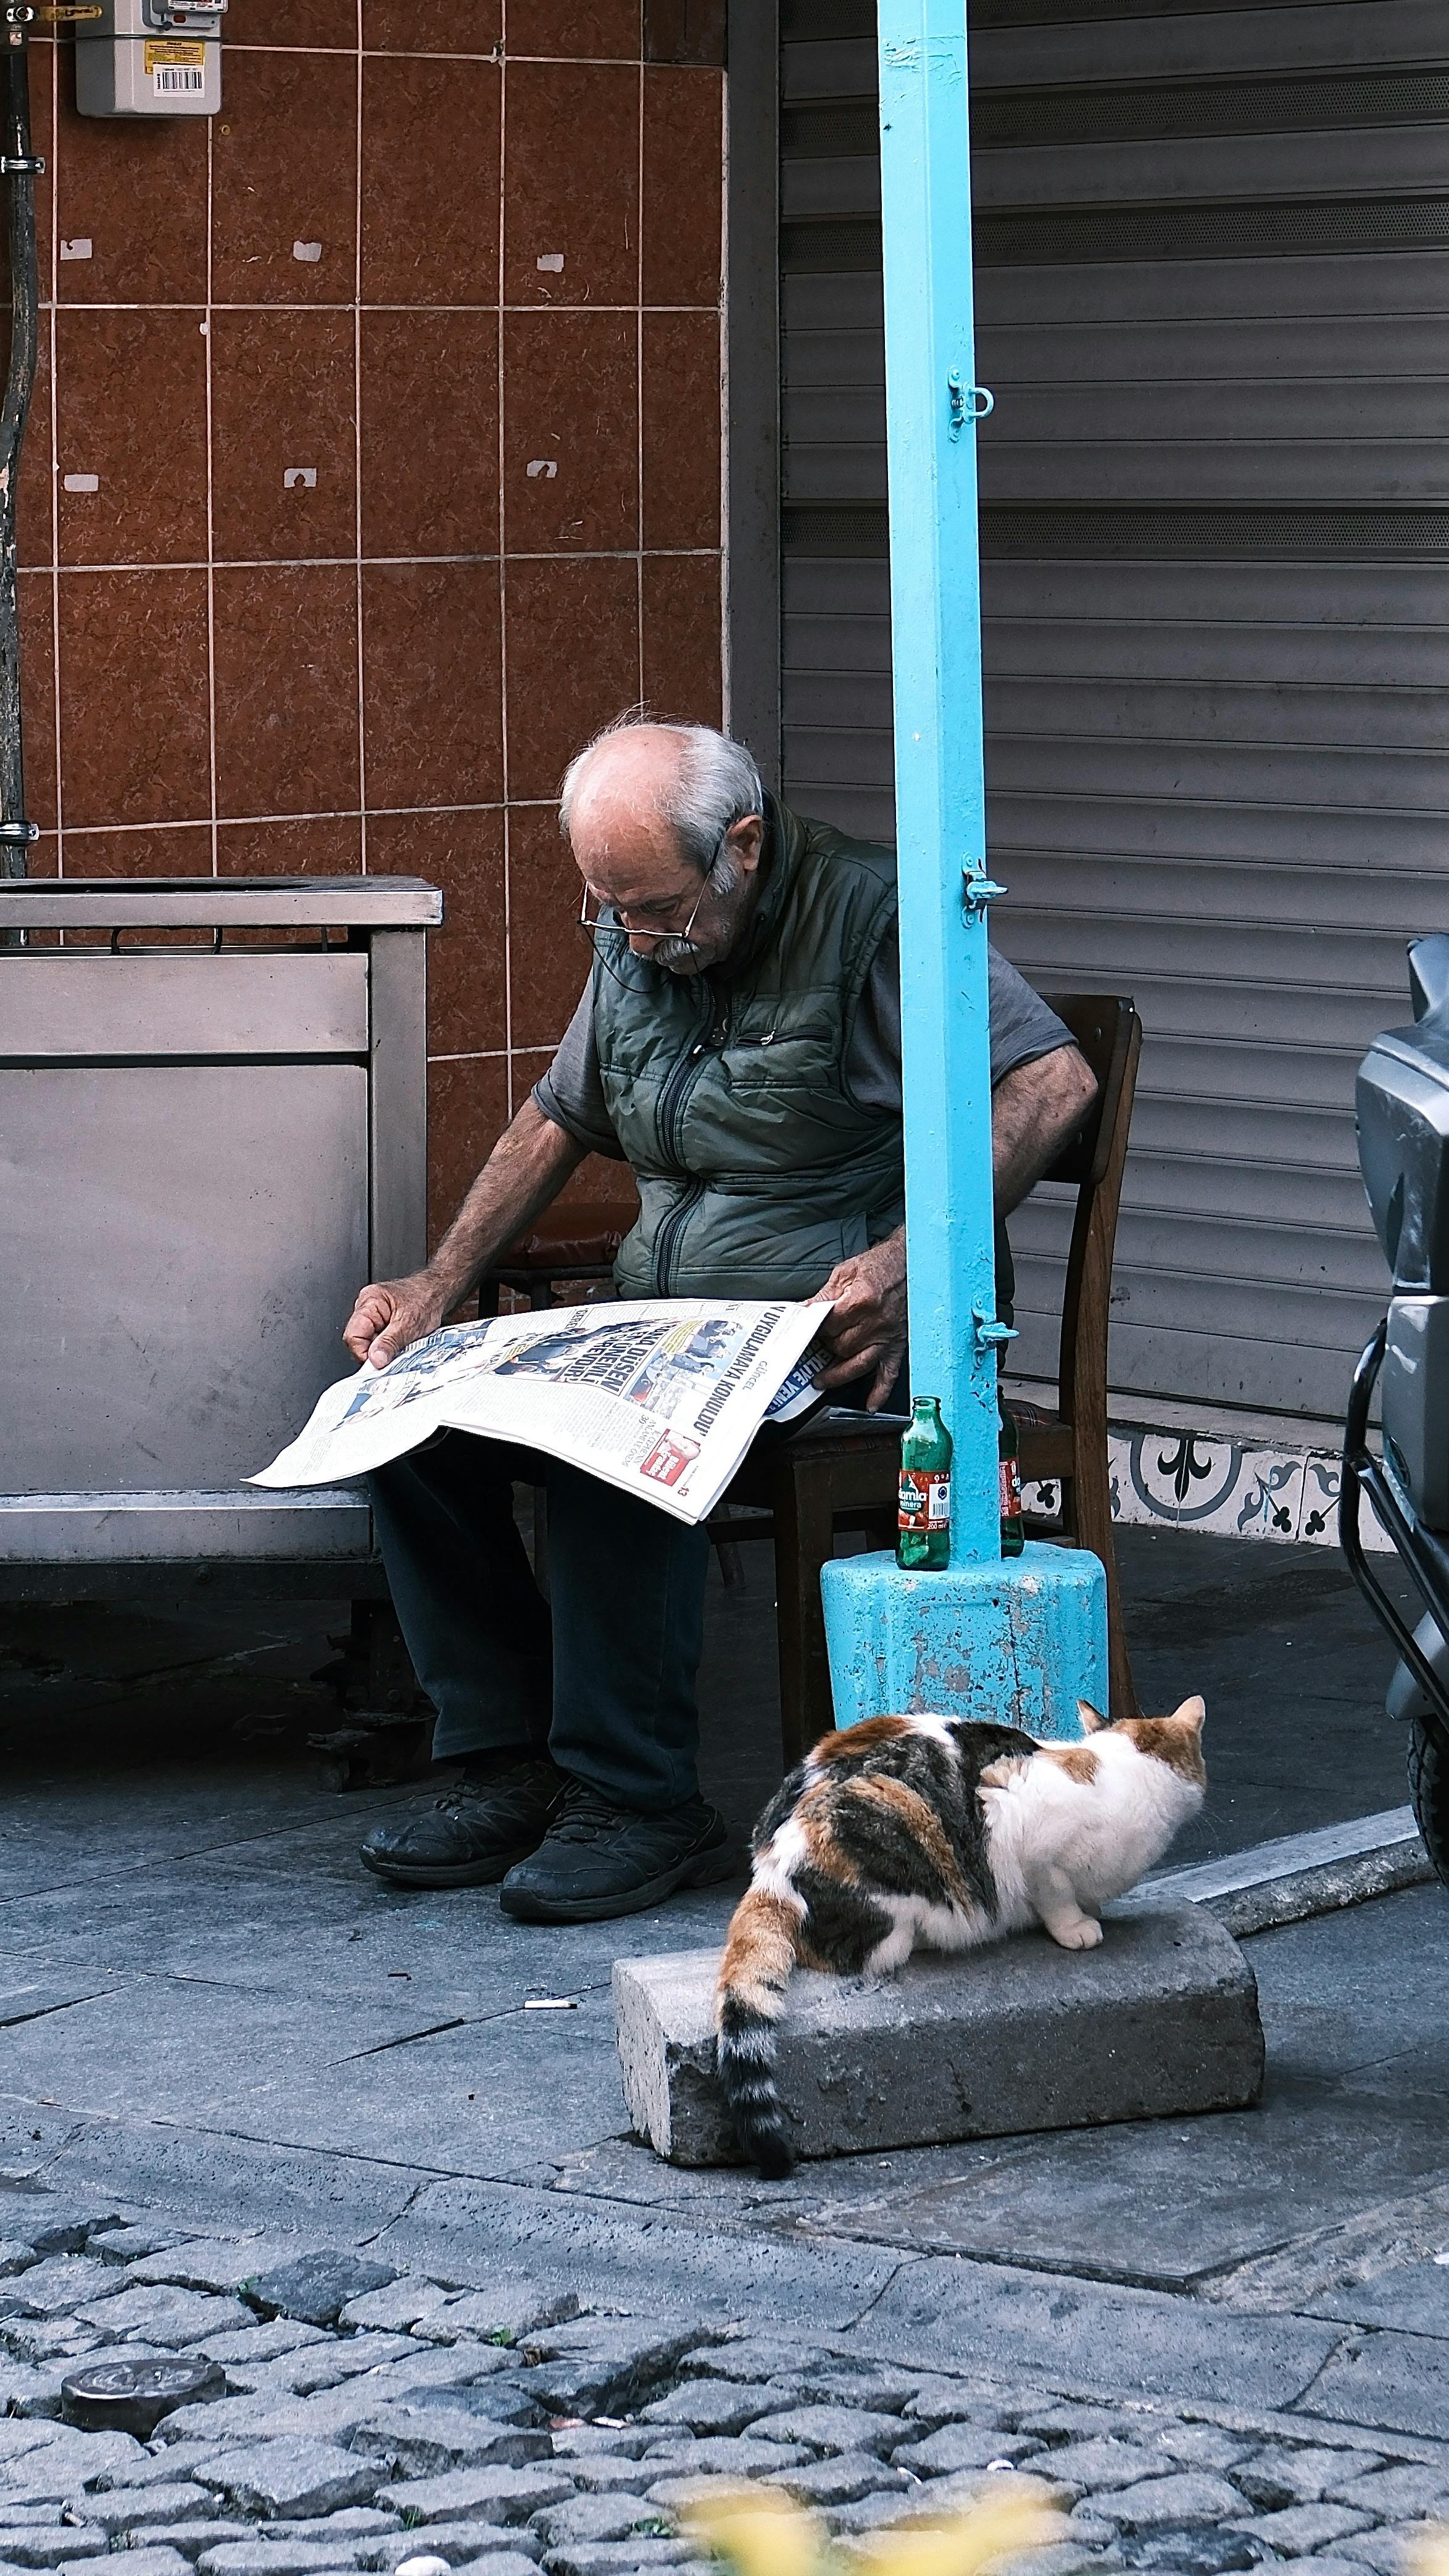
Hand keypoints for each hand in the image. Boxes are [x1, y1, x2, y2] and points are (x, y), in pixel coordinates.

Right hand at [343, 1270, 447, 1369]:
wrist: (438, 1290)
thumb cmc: (426, 1298)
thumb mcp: (409, 1325)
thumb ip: (390, 1343)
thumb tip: (375, 1360)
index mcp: (369, 1302)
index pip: (353, 1336)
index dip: (364, 1353)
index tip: (379, 1363)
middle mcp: (366, 1305)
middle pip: (359, 1340)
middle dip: (376, 1350)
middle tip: (395, 1351)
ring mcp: (372, 1312)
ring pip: (369, 1341)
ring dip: (384, 1347)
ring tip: (402, 1341)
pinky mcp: (380, 1319)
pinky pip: (378, 1338)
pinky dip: (389, 1344)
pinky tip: (401, 1339)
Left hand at [809, 1230, 906, 1410]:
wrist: (913, 1262)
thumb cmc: (881, 1265)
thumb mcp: (846, 1272)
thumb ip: (824, 1295)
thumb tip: (802, 1312)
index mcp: (862, 1300)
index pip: (829, 1326)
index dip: (815, 1329)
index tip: (806, 1331)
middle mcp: (877, 1322)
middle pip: (842, 1346)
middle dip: (825, 1347)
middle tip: (816, 1346)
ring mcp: (889, 1336)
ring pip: (859, 1364)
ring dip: (838, 1375)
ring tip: (822, 1380)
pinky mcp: (899, 1344)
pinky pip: (891, 1373)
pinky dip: (881, 1391)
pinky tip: (870, 1404)